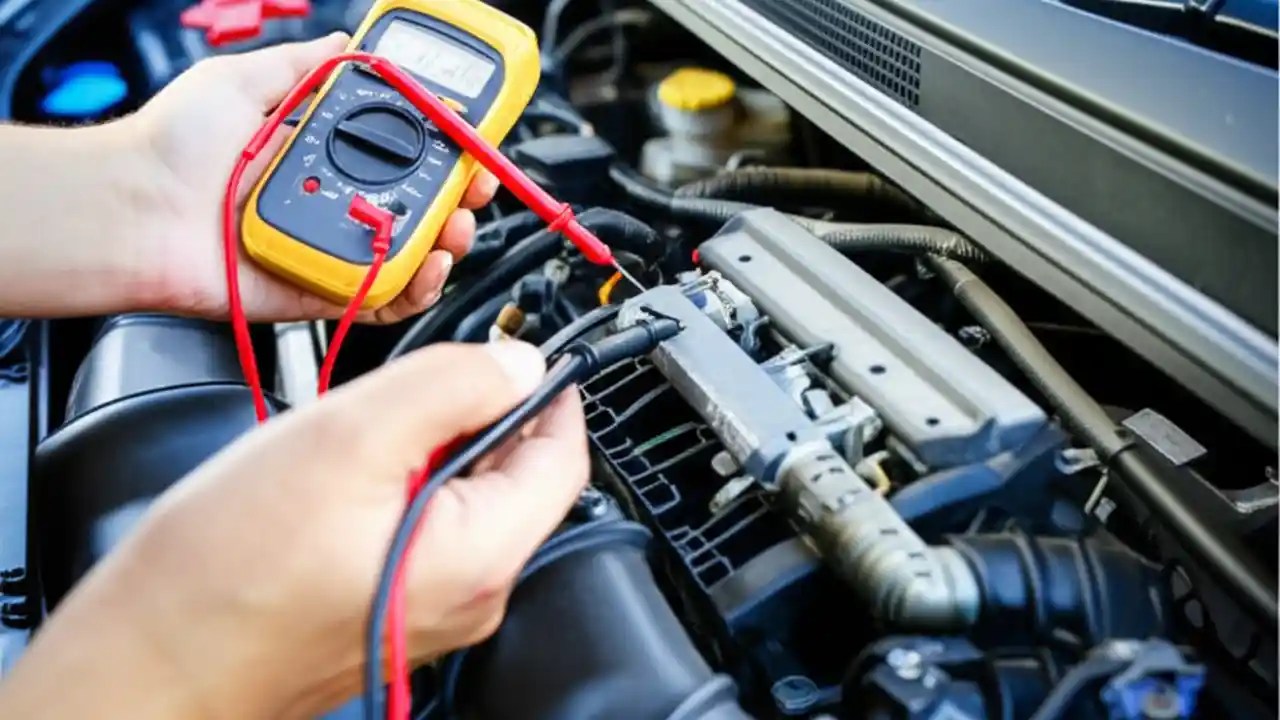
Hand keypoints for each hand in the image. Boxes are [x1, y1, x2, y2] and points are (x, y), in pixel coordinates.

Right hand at [0, 342, 588, 718]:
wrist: (146, 660)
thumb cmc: (225, 574)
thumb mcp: (349, 436)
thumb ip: (451, 385)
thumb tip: (518, 362)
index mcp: (482, 555)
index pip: (562, 455)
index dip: (550, 389)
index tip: (524, 347)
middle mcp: (470, 595)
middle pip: (513, 475)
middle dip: (473, 416)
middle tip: (410, 388)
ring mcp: (430, 608)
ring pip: (462, 497)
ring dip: (427, 450)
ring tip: (356, 442)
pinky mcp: (389, 610)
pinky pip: (422, 529)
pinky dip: (397, 488)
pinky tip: (338, 485)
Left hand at [128, 33, 499, 322]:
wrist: (132, 213)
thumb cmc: (170, 150)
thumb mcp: (240, 81)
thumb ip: (302, 64)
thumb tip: (348, 40)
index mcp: (322, 155)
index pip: (405, 152)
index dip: (446, 148)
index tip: (471, 138)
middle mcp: (334, 202)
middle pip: (422, 206)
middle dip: (461, 197)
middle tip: (475, 187)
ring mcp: (332, 249)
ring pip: (413, 254)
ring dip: (448, 243)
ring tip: (454, 228)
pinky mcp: (322, 291)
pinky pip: (383, 299)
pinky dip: (415, 290)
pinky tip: (426, 267)